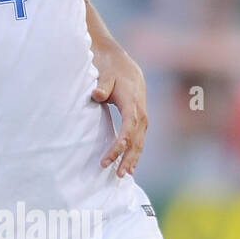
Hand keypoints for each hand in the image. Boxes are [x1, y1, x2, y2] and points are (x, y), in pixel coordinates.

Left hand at [91, 46, 147, 176]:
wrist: (122, 64)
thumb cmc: (110, 70)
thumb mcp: (104, 74)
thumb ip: (101, 85)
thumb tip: (97, 95)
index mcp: (132, 102)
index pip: (129, 127)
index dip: (121, 143)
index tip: (112, 155)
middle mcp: (140, 112)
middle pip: (136, 139)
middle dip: (128, 157)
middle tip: (118, 174)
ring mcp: (142, 117)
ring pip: (140, 141)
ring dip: (133, 158)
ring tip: (124, 174)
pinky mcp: (140, 120)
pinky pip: (139, 139)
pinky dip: (135, 153)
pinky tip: (130, 165)